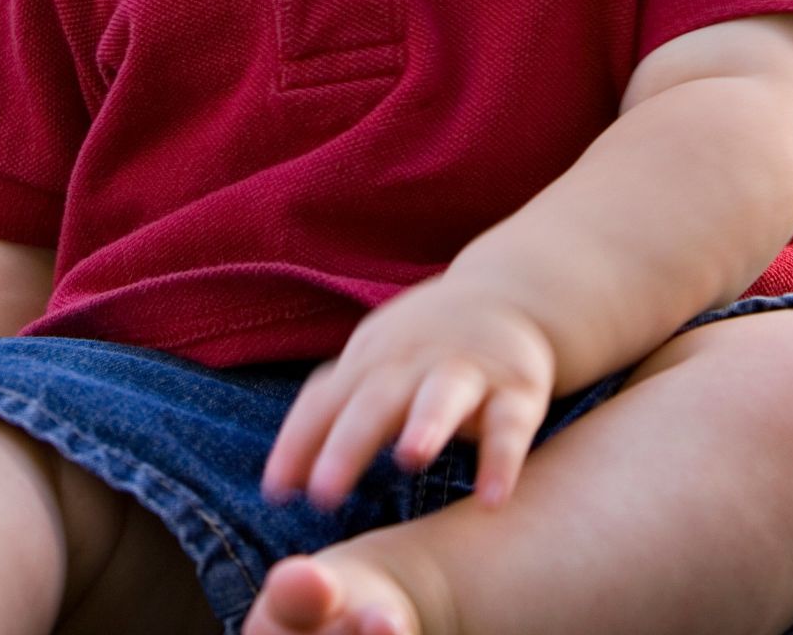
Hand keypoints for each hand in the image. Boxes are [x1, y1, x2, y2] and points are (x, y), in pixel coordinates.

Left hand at [260, 272, 556, 511]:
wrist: (510, 292)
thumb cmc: (421, 348)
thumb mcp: (372, 364)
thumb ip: (329, 414)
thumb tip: (276, 483)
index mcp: (372, 360)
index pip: (325, 400)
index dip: (299, 442)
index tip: (275, 492)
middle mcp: (415, 362)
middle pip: (376, 400)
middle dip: (348, 443)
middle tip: (323, 494)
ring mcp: (467, 372)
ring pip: (443, 395)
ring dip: (426, 422)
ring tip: (410, 458)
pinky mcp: (517, 389)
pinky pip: (510, 426)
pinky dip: (502, 460)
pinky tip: (491, 500)